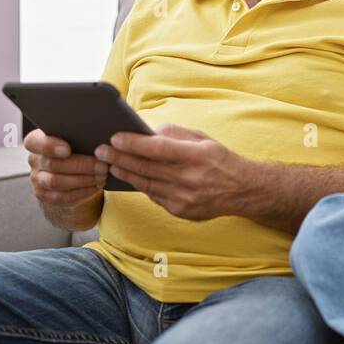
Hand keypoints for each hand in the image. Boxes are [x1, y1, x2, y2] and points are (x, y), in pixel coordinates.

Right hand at [25, 128, 106, 208]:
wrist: (70, 171)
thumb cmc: (76, 147)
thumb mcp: (75, 138)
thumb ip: (79, 136)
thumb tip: (97, 139)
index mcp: (37, 141)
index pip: (34, 142)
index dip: (49, 146)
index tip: (67, 150)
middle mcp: (34, 160)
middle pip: (52, 164)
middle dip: (80, 166)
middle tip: (102, 166)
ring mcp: (38, 180)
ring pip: (56, 182)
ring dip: (83, 180)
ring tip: (102, 176)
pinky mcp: (46, 195)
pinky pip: (63, 196)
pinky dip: (83, 191)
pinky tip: (96, 185)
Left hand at [93, 123, 250, 220]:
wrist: (242, 190)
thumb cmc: (219, 159)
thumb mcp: (203, 139)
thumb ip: (176, 134)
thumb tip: (147, 131)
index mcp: (197, 156)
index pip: (158, 149)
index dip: (133, 143)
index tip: (114, 137)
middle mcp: (189, 178)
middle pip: (146, 167)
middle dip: (120, 158)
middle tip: (101, 150)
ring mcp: (184, 198)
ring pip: (146, 184)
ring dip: (125, 173)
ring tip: (110, 163)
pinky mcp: (180, 211)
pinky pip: (154, 196)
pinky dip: (141, 185)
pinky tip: (130, 176)